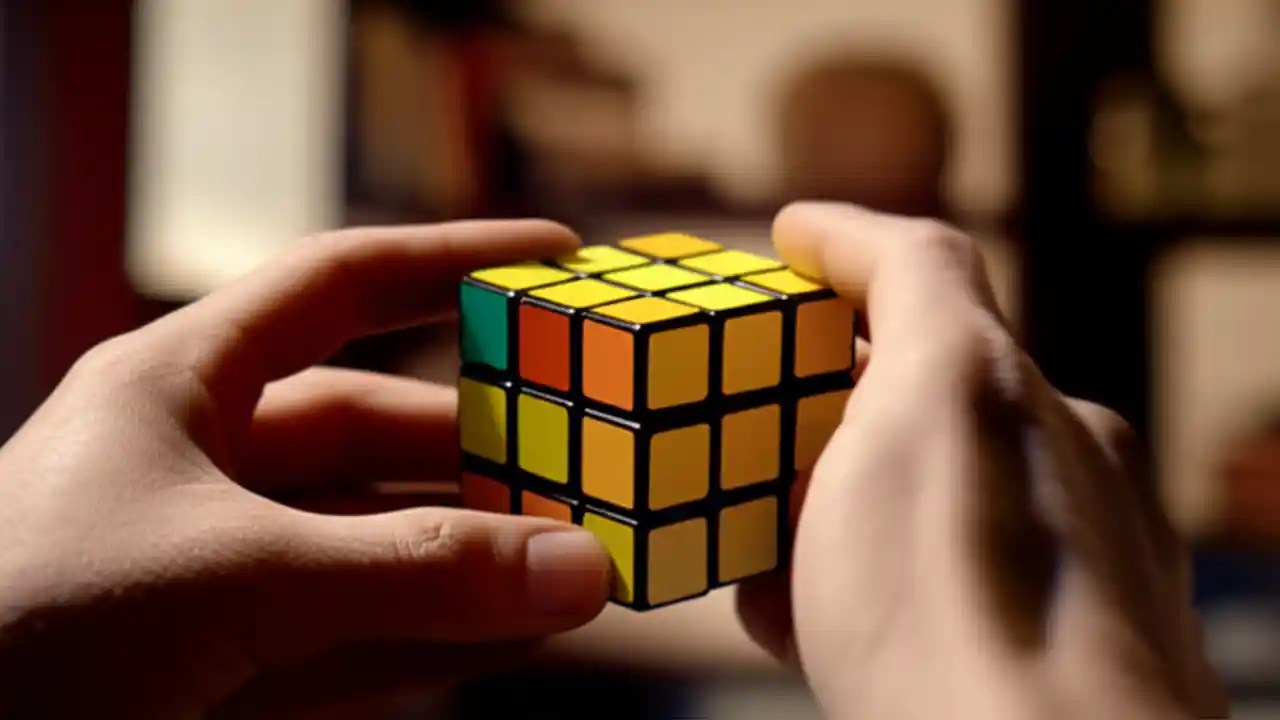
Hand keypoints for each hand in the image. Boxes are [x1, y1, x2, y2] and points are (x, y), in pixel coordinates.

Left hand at [0, 221, 610, 717]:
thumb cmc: (25, 627)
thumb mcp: (231, 576)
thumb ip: (410, 573)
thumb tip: (578, 568)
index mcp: (178, 385)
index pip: (340, 286)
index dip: (449, 262)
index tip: (551, 258)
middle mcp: (199, 465)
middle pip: (375, 431)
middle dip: (482, 451)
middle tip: (586, 464)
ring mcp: (212, 570)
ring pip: (372, 543)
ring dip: (471, 555)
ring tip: (574, 560)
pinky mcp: (216, 665)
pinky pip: (351, 636)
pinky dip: (430, 635)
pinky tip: (508, 634)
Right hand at [736, 203, 1227, 718]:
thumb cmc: (971, 594)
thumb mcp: (947, 383)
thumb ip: (911, 276)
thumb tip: (826, 221)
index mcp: (1036, 408)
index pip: (929, 302)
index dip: (843, 269)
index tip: (784, 244)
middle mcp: (1056, 489)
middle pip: (907, 417)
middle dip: (814, 407)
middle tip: (731, 418)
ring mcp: (1037, 588)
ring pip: (901, 517)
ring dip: (819, 512)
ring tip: (746, 537)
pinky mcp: (1007, 666)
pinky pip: (909, 606)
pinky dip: (843, 597)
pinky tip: (796, 623)